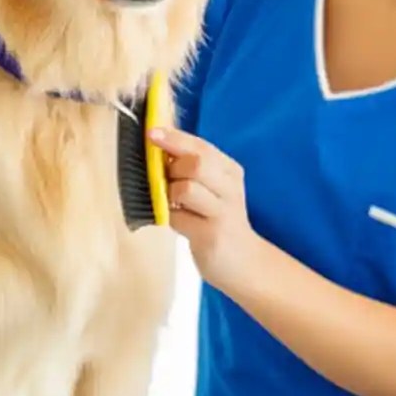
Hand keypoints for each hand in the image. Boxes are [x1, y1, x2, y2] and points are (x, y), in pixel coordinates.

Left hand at [147, 127, 263, 290]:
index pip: (201, 146)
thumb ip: (192, 168)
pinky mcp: (211, 236)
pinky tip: (180, 221)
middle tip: (168, 181)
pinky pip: (178, 217)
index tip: (151, 132)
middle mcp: (230, 188)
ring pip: (185, 188)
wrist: (244, 262)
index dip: (174, 138)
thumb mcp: (212, 188)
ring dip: (170, 194)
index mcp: (230, 171)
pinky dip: (170, 217)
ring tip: (175, 204)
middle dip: (173, 168)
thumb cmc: (218, 220)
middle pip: (196, 163)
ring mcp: (222, 213)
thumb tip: (158, 144)